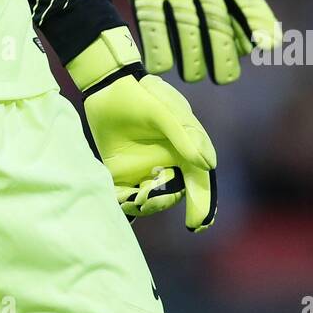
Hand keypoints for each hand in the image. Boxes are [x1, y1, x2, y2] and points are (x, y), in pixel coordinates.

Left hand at [66, 27, 216, 230]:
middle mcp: (170, 162)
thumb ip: (183, 134)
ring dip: (145, 202)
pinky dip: (126, 200)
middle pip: (175, 193)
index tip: (197, 224)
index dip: (202, 204)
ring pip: (152, 197)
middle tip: (148, 200)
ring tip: (134, 195)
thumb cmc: (139, 95)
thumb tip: (207, 165)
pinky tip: (121, 196)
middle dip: (164, 201)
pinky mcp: (124, 175)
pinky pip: (129, 196)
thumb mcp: (161, 110)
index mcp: (187, 148)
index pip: (200, 181)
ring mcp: (146, 170)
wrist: (105, 88)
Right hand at [103, 0, 278, 83]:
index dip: (259, 21)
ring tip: (192, 75)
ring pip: (187, 31)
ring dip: (191, 61)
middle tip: (224, 78)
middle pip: (217, 23)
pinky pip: (154, 30)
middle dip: (223, 57)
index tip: (268, 45)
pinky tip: (161, 65)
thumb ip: (232, 0)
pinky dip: (159, 53)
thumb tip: (254, 44)